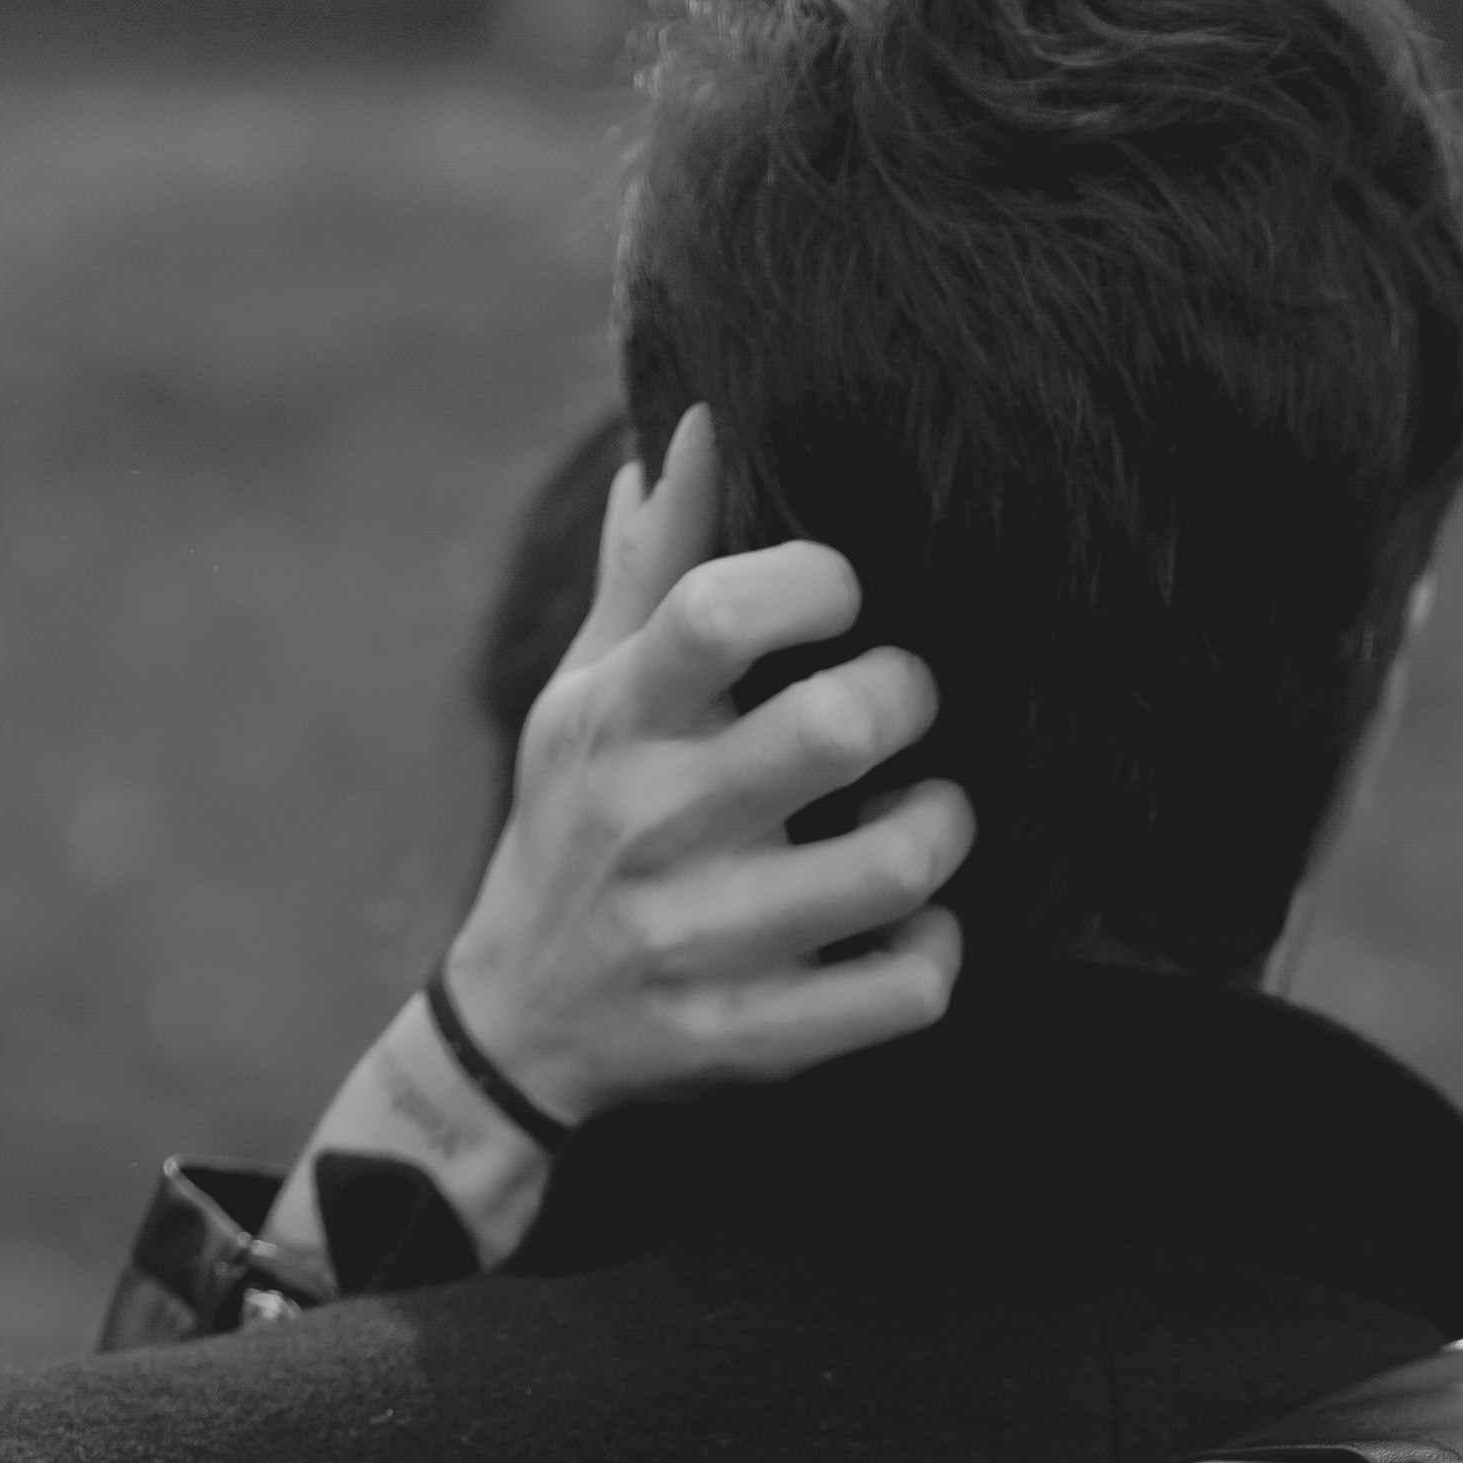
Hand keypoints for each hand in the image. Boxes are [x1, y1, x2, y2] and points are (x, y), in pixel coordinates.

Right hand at [444, 406, 971, 1121]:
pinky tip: (917, 922)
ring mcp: (705, 943)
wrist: (520, 1027)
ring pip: (894, 865)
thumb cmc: (578, 822)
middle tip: (906, 701)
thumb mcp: (586, 695)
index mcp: (614, 724)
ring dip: (943, 824)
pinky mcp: (752, 1038)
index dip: (814, 581)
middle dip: (906, 695)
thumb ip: (651, 568)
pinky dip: (936, 949)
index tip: (843, 591)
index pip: (716, 614)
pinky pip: (904, 991)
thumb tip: (698, 424)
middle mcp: (653, 829)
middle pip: (833, 730)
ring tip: (927, 810)